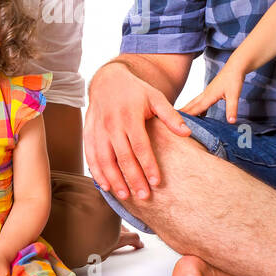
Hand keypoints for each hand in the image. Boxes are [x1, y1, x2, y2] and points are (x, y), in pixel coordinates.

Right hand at [84, 61, 192, 202]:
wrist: (108, 79)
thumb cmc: (136, 91)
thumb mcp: (156, 98)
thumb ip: (170, 116)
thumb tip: (187, 133)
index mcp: (130, 116)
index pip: (140, 146)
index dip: (148, 165)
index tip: (156, 182)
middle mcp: (112, 124)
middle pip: (123, 157)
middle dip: (133, 178)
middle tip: (144, 196)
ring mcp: (98, 129)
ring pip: (104, 159)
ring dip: (114, 179)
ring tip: (125, 196)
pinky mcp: (88, 132)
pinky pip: (90, 155)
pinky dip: (96, 172)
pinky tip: (105, 185)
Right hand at [181, 64, 245, 121]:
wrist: (235, 67)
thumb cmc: (234, 79)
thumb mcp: (234, 95)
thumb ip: (232, 109)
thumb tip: (231, 122)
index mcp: (209, 96)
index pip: (196, 109)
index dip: (188, 116)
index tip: (178, 123)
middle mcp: (205, 94)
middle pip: (191, 105)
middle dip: (183, 113)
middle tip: (173, 121)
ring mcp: (207, 92)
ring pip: (194, 103)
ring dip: (188, 110)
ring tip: (181, 117)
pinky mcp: (210, 92)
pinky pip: (200, 102)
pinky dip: (197, 108)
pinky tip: (200, 114)